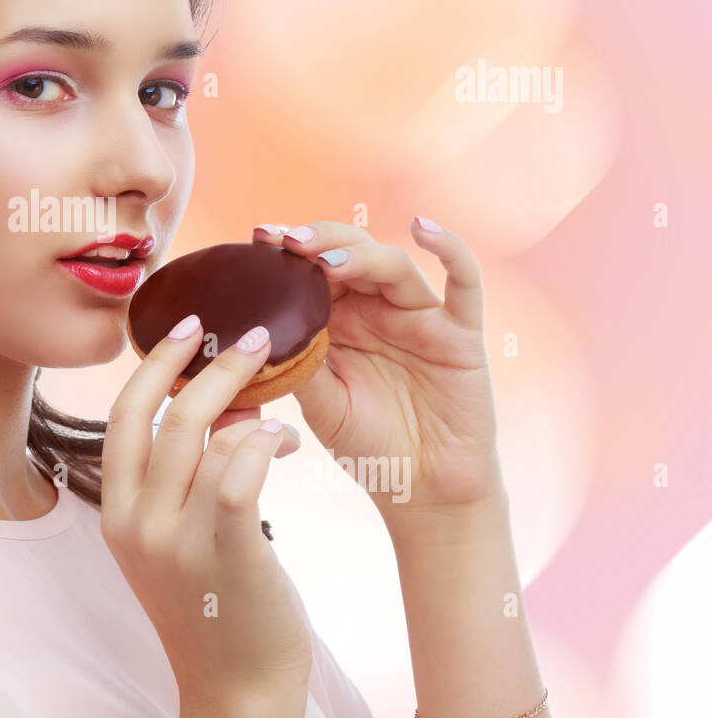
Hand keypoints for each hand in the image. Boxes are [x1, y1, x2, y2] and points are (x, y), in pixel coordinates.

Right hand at [103, 314, 312, 717]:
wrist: (235, 689)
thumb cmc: (214, 606)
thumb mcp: (173, 540)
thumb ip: (184, 477)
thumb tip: (226, 405)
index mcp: (117, 513)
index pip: (123, 415)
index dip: (154, 364)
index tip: (186, 328)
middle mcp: (138, 522)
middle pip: (168, 415)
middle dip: (211, 364)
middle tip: (251, 336)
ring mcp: (180, 540)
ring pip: (209, 436)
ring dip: (251, 402)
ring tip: (279, 403)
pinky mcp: (230, 553)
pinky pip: (242, 471)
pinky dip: (265, 442)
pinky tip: (284, 443)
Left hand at [245, 218, 504, 526]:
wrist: (420, 489)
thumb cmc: (366, 444)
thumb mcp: (319, 403)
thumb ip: (295, 364)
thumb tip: (252, 331)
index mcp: (338, 319)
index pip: (313, 269)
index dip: (288, 252)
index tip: (258, 238)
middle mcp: (377, 309)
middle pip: (351, 252)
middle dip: (319, 242)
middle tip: (288, 243)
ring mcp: (419, 317)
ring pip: (393, 265)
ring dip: (360, 255)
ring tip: (328, 262)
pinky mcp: (460, 332)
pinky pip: (465, 282)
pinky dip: (451, 249)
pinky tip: (425, 228)